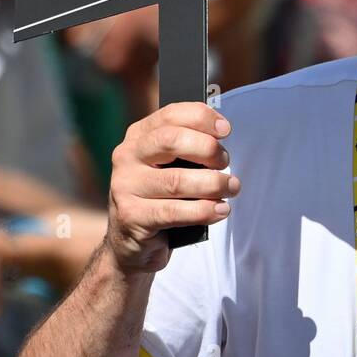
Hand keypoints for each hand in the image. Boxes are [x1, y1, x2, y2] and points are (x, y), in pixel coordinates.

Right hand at [107, 103, 238, 273]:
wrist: (129, 241)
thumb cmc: (159, 196)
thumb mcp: (168, 165)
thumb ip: (187, 148)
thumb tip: (220, 136)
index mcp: (139, 136)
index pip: (171, 115)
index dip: (202, 118)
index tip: (226, 130)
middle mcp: (127, 156)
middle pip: (171, 141)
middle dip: (207, 149)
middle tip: (225, 163)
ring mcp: (125, 186)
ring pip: (176, 181)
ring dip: (213, 184)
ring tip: (231, 188)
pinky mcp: (131, 216)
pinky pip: (174, 212)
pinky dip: (203, 211)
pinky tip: (220, 210)